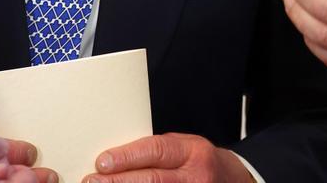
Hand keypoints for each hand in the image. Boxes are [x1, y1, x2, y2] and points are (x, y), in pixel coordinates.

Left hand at [87, 133, 252, 181]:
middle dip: (119, 182)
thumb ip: (157, 152)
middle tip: (92, 182)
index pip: (156, 151)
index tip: (102, 162)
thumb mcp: (185, 148)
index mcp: (193, 152)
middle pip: (153, 180)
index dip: (127, 157)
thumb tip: (116, 158)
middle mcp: (196, 177)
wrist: (233, 182)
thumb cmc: (202, 163)